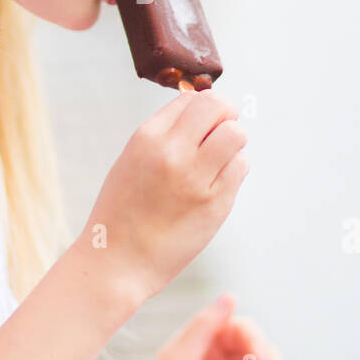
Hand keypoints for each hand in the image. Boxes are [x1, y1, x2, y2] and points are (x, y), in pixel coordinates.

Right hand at [82, 90, 249, 306]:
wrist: (118, 261)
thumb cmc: (124, 209)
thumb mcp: (132, 159)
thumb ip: (164, 132)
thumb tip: (197, 104)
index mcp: (147, 137)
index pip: (191, 99)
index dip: (203, 109)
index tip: (203, 125)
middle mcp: (172, 152)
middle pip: (218, 106)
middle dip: (225, 116)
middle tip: (219, 134)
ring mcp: (196, 178)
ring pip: (236, 134)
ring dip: (233, 143)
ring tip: (218, 160)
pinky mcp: (215, 203)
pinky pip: (241, 166)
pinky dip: (234, 169)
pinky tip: (217, 183)